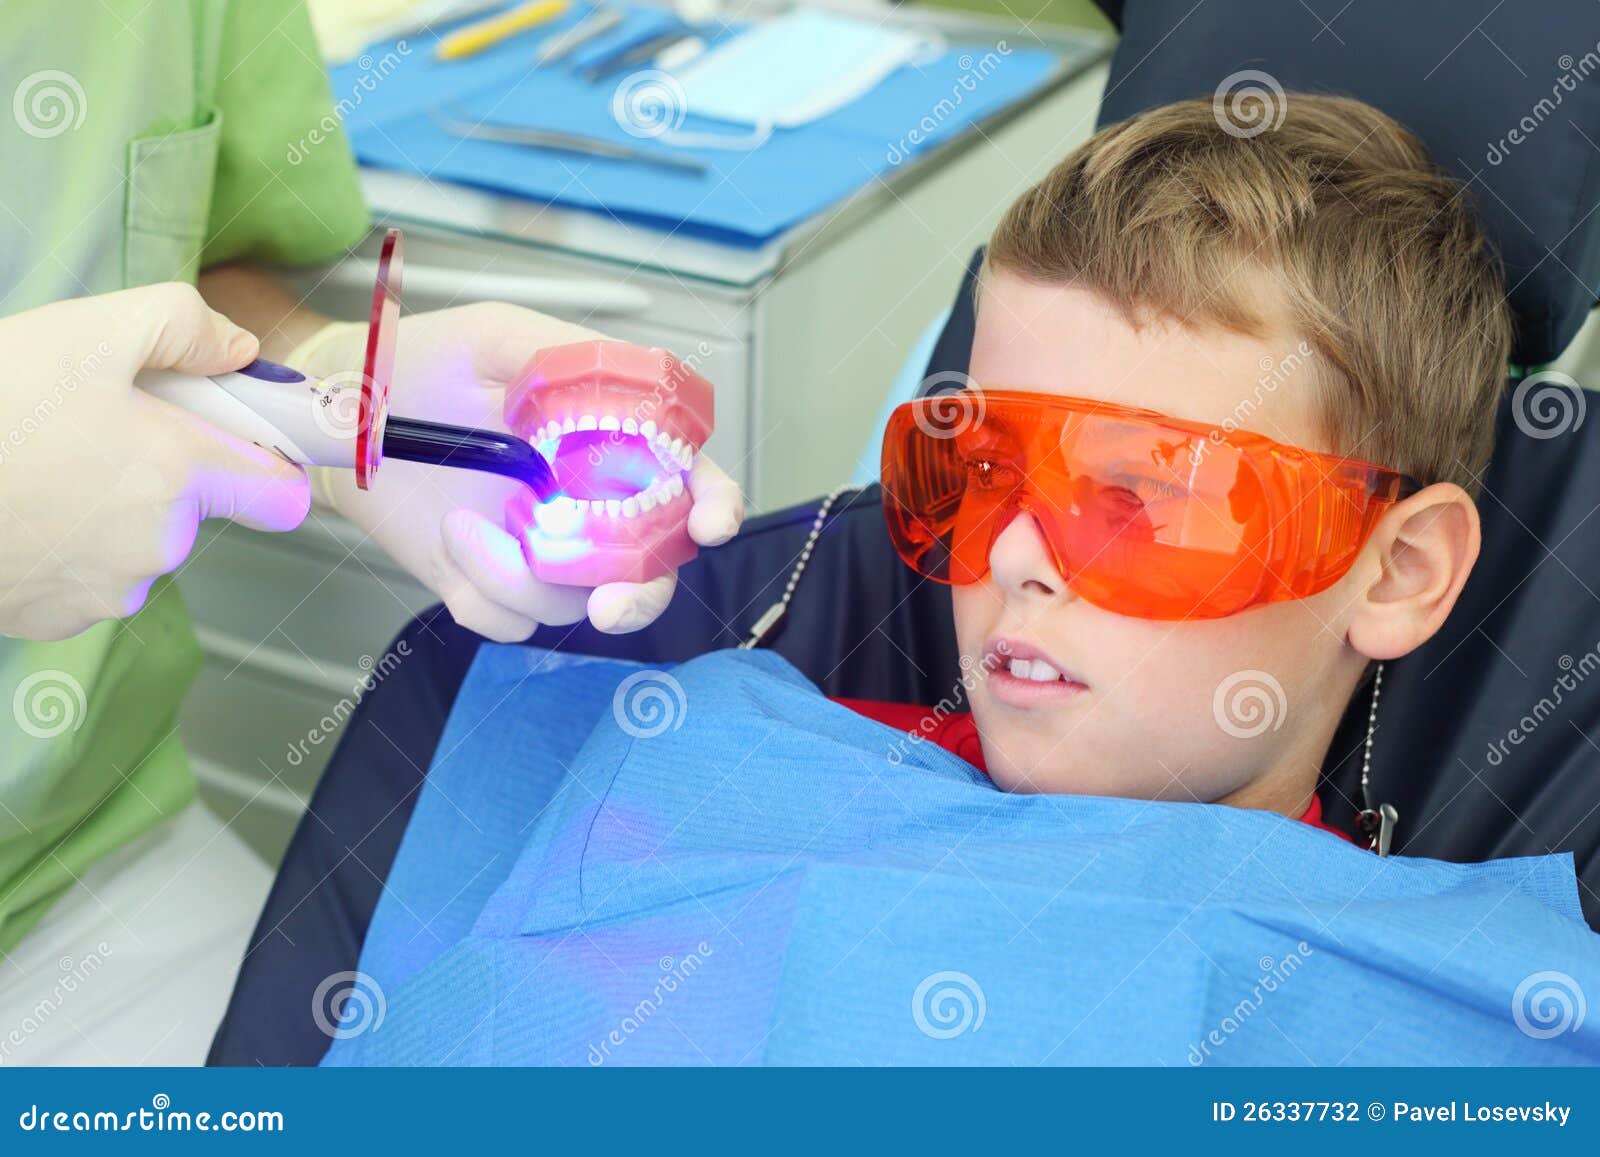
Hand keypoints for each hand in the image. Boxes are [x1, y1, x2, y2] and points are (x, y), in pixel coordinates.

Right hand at [0, 284, 310, 639]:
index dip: (270, 463)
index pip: (284, 495)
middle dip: (160, 469)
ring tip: (41, 465)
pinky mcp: (58, 618)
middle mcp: (159, 544)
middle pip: (193, 507)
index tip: (240, 439)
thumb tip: (237, 351)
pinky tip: (20, 507)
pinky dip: (62, 544)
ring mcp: (108, 590)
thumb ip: (182, 325)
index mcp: (182, 476)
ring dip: (106, 506)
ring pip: (135, 542)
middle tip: (94, 428)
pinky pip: (84, 575)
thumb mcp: (87, 332)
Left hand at [296, 303, 742, 641]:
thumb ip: (562, 356)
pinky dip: (484, 592)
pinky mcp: (488, 585)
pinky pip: (511, 621)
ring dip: (521, 578)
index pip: (686, 481)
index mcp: (608, 446)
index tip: (709, 523)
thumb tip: (626, 386)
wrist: (340, 413)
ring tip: (463, 527)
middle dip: (639, 596)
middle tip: (607, 603)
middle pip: (649, 570)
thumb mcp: (494, 336)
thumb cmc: (420, 362)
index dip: (712, 504)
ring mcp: (540, 552)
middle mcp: (586, 505)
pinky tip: (453, 542)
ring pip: (572, 602)